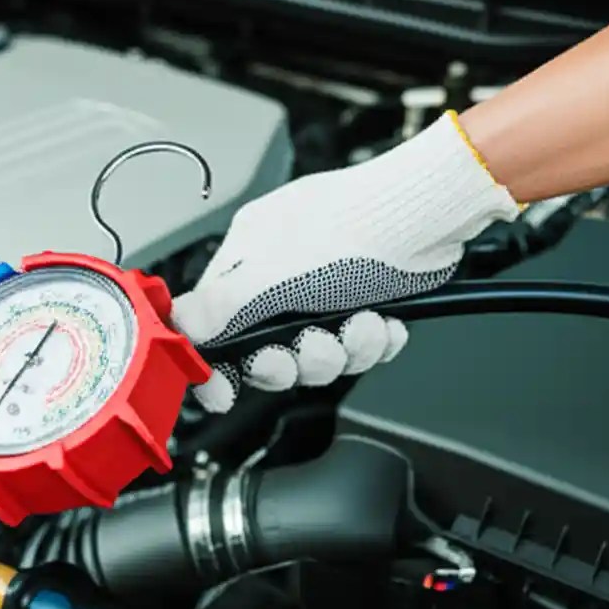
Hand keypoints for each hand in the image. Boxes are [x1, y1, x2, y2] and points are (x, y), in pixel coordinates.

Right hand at [172, 113, 519, 411]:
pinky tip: (383, 320)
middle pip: (269, 347)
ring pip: (319, 352)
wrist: (430, 214)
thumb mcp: (272, 275)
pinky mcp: (368, 298)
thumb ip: (219, 308)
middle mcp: (284, 273)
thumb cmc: (355, 225)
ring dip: (342, 350)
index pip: (214, 322)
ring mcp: (327, 287)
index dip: (216, 364)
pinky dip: (373, 340)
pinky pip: (358, 344)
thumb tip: (177, 326)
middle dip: (294, 359)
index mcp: (249, 258)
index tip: (222, 394)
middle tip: (306, 349)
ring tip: (359, 325)